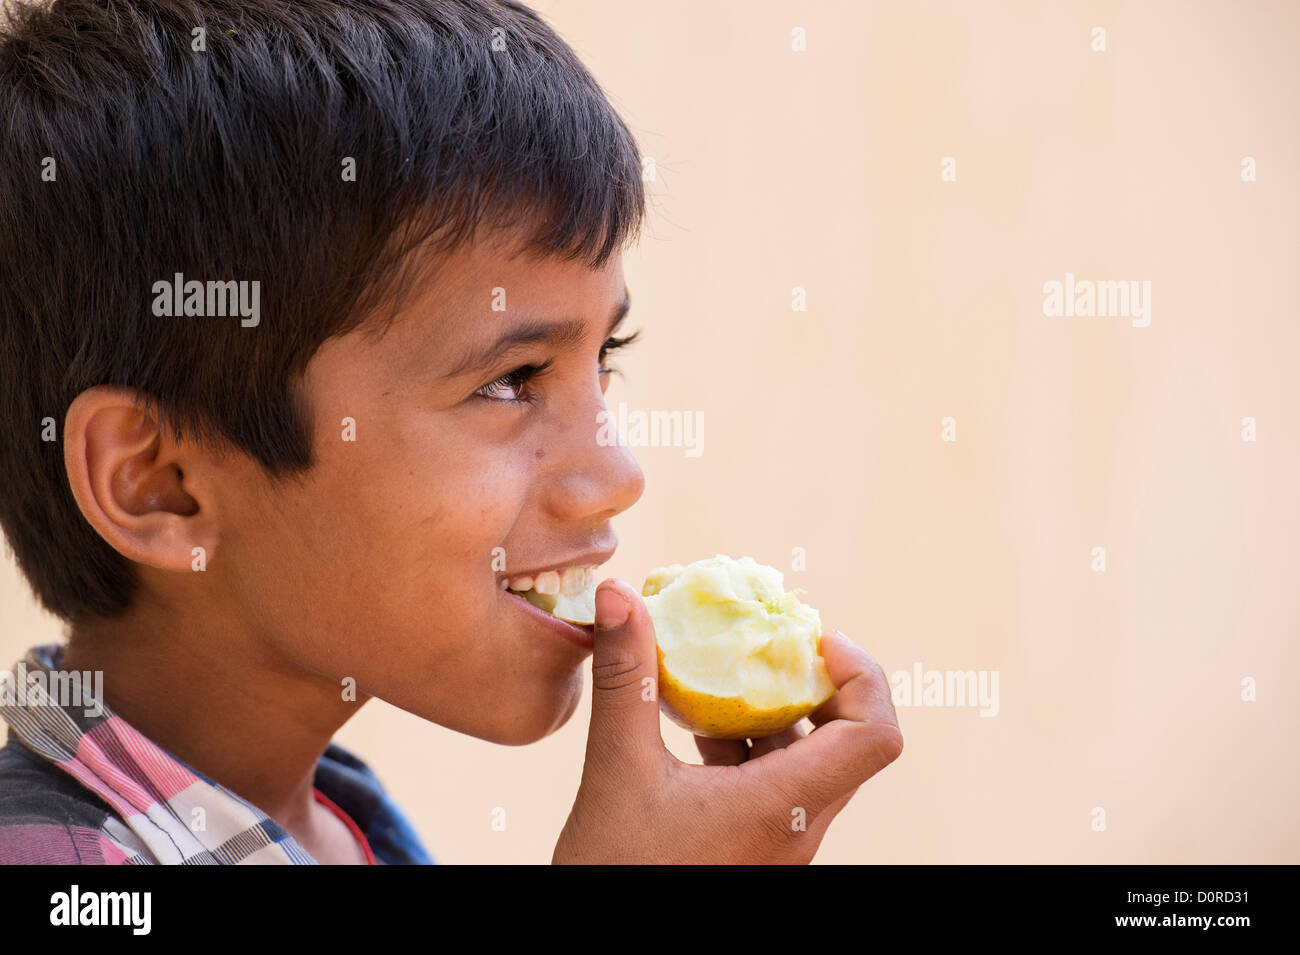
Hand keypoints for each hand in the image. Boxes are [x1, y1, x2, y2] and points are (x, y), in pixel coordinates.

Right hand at [552, 578, 902, 863]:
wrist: (609, 954)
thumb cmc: (616, 871)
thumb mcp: (614, 767)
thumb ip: (625, 677)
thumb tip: (618, 592)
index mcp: (782, 809)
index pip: (875, 737)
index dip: (862, 675)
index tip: (812, 637)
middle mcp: (797, 829)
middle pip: (848, 741)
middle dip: (813, 680)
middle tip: (769, 642)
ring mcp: (779, 843)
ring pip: (809, 763)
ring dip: (777, 712)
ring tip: (728, 674)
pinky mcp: (754, 848)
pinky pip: (777, 785)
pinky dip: (752, 746)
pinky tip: (698, 729)